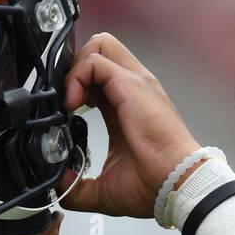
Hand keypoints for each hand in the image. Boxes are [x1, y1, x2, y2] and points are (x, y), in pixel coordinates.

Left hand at [60, 33, 201, 219]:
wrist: (175, 186)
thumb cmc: (151, 187)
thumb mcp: (104, 189)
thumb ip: (78, 186)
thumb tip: (59, 186)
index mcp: (127, 106)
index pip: (98, 75)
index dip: (75, 85)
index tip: (64, 113)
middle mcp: (133, 88)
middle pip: (100, 49)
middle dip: (75, 68)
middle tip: (67, 102)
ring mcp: (135, 83)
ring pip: (99, 46)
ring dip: (75, 70)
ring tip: (69, 103)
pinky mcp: (132, 85)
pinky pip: (95, 62)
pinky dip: (76, 78)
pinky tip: (72, 106)